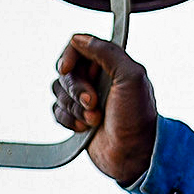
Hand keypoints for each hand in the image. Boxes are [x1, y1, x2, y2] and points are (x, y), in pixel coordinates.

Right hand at [52, 35, 158, 185]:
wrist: (133, 154)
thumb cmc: (137, 117)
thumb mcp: (131, 78)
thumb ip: (108, 53)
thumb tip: (79, 39)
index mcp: (114, 65)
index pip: (79, 47)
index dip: (70, 57)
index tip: (66, 69)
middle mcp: (100, 79)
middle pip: (66, 71)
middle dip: (76, 89)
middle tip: (94, 104)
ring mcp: (87, 99)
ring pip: (58, 91)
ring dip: (74, 107)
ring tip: (95, 119)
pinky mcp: (77, 117)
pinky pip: (56, 110)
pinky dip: (67, 119)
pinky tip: (85, 128)